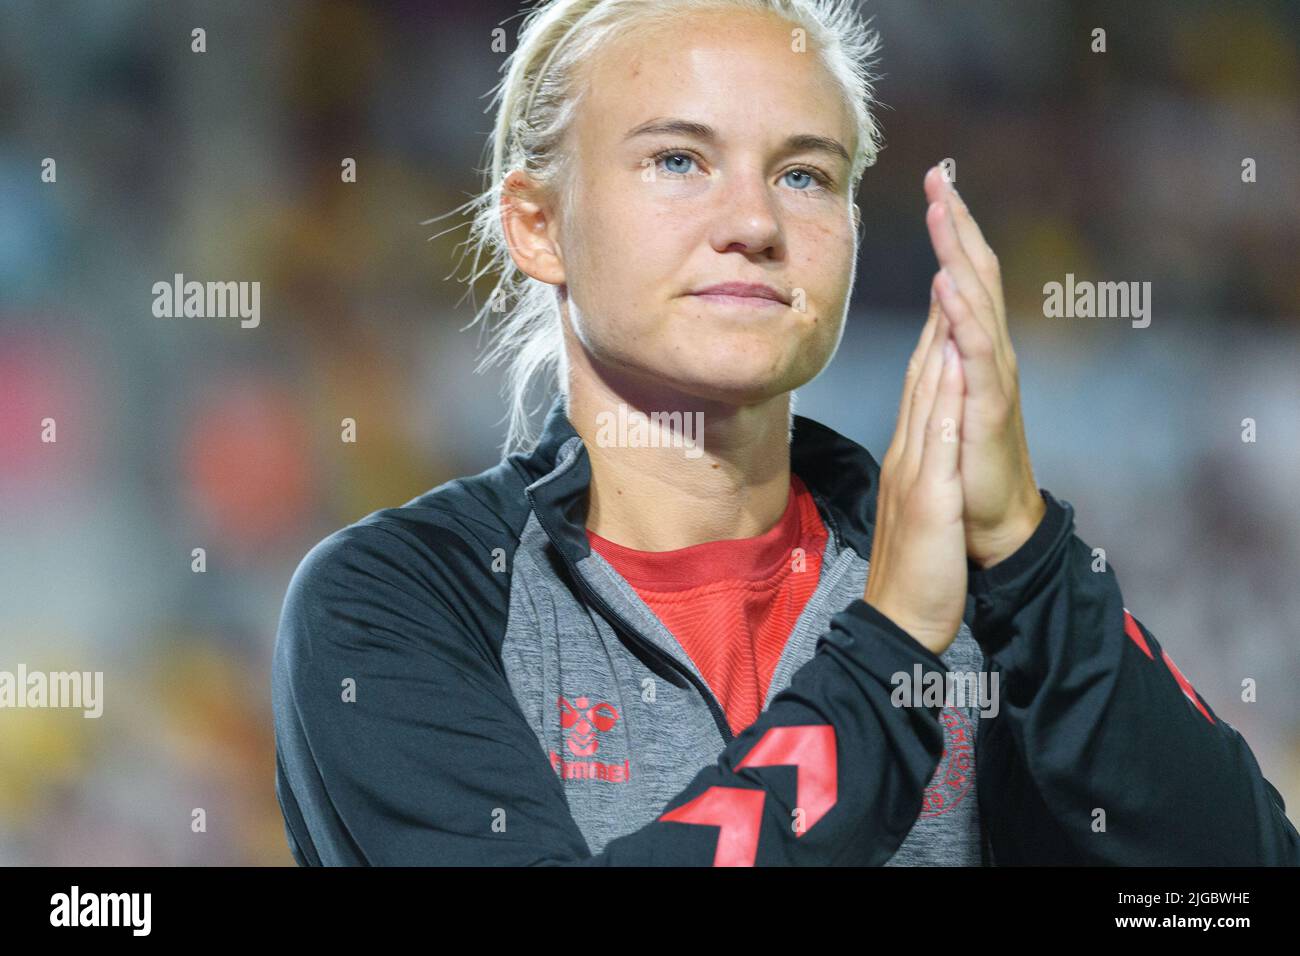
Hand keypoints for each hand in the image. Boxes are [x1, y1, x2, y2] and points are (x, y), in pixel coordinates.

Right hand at [864, 293, 966, 656]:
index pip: (925, 374)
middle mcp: (908, 448)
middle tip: (948, 238)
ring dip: (937, 327)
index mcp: (911, 449)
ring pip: (925, 386)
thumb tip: (930, 425)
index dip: (938, 318)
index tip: (950, 266)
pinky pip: (935, 431)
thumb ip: (922, 461)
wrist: (901, 620)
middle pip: (922, 363)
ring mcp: (914, 467)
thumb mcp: (921, 504)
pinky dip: (940, 389)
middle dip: (937, 298)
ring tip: (947, 268)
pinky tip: (950, 354)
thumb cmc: (917, 567)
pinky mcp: (926, 493)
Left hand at [923, 166, 1044, 568]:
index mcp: (971, 350)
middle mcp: (987, 354)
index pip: (959, 277)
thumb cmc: (969, 463)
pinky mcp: (989, 405)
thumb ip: (943, 351)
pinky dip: (962, 316)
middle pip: (972, 274)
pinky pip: (975, 353)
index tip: (933, 186)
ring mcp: (991, 377)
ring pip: (976, 301)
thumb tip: (937, 301)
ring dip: (958, 254)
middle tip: (940, 175)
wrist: (993, 522)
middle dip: (955, 224)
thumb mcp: (947, 397)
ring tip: (943, 210)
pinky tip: (947, 286)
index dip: (948, 233)